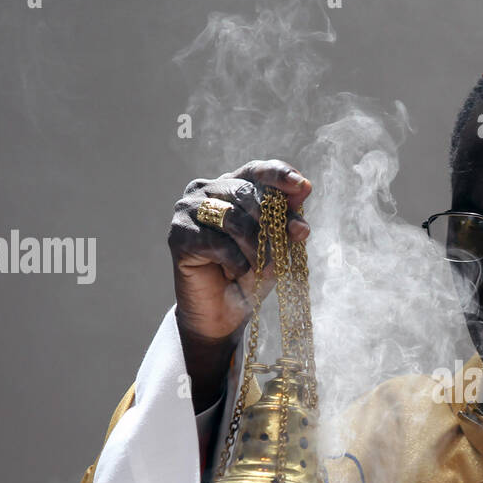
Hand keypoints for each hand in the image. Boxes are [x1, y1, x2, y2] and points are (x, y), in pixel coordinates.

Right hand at [168, 159, 312, 408]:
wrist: (224, 312)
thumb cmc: (252, 272)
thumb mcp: (278, 244)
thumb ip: (288, 216)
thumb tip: (304, 188)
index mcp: (233, 185)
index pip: (256, 170)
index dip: (278, 175)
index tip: (300, 185)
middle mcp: (207, 190)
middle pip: (245, 193)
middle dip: (273, 223)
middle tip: (288, 249)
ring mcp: (188, 210)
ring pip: (232, 218)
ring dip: (256, 247)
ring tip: (265, 268)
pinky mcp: (178, 235)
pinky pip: (216, 243)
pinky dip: (235, 261)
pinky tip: (238, 273)